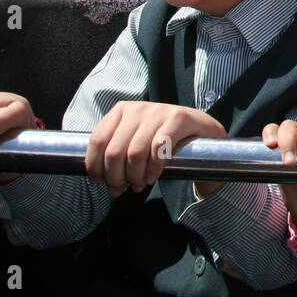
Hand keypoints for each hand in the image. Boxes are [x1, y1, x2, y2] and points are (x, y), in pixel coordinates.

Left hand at [85, 101, 225, 197]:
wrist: (200, 130)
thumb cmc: (163, 139)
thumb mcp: (135, 140)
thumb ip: (117, 154)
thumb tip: (102, 180)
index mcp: (122, 111)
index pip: (98, 140)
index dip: (96, 166)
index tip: (101, 181)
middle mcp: (138, 108)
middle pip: (114, 150)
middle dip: (116, 176)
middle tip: (122, 188)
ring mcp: (158, 111)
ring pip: (135, 152)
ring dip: (135, 176)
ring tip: (139, 184)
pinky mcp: (178, 118)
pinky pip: (158, 148)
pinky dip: (153, 168)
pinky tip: (153, 176)